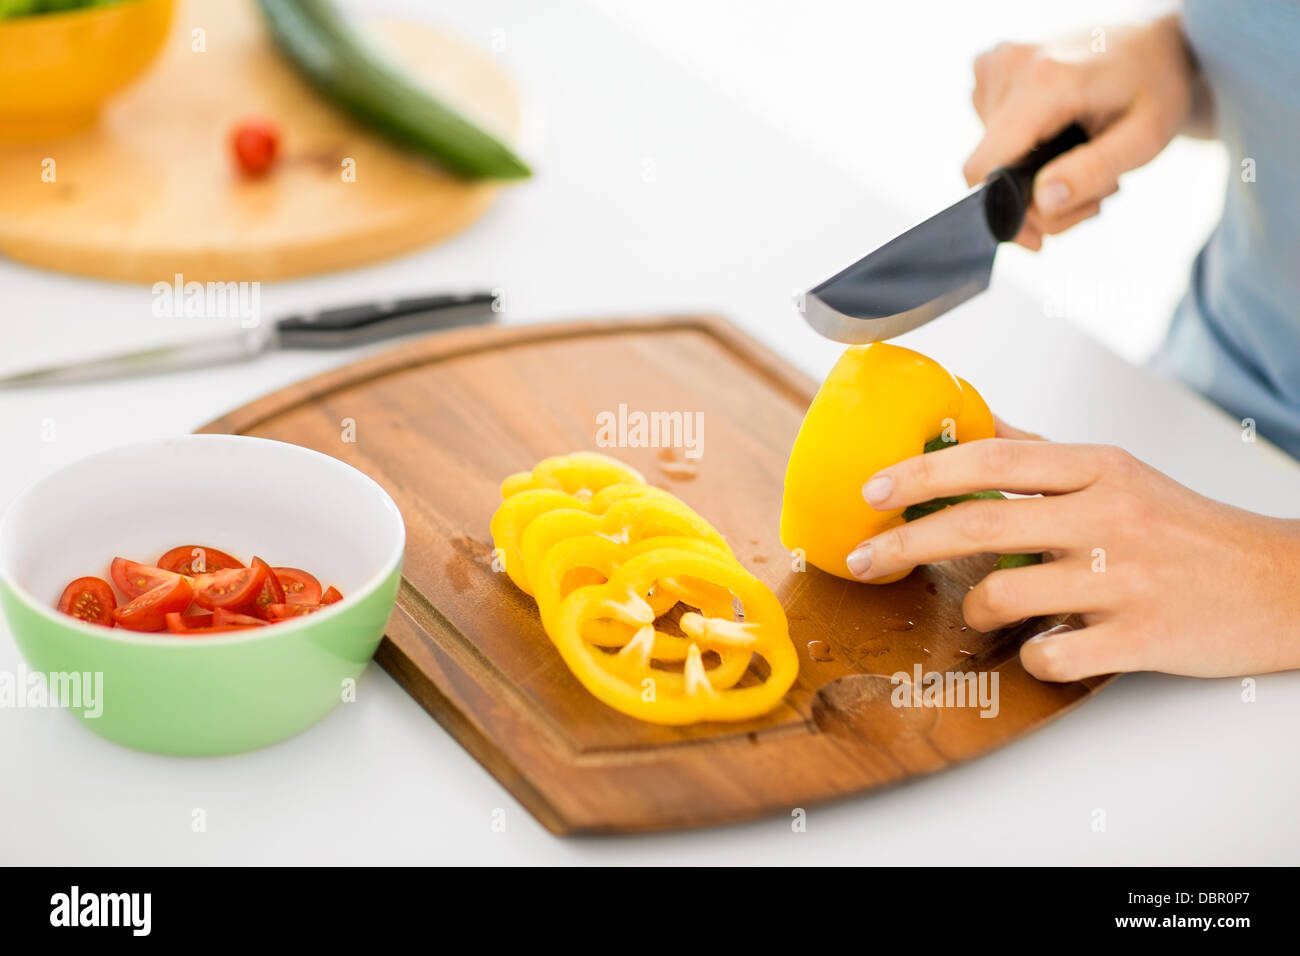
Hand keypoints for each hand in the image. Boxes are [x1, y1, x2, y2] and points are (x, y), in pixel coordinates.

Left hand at [846, 420, 1299, 681]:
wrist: (1278, 584)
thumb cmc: (1184, 528)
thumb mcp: (1117, 472)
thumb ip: (1041, 452)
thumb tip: (971, 421)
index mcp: (1099, 468)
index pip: (991, 457)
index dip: (921, 472)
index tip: (872, 490)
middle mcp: (1109, 517)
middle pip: (977, 522)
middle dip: (904, 542)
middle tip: (862, 560)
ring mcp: (1124, 580)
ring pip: (1002, 595)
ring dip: (974, 610)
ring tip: (986, 612)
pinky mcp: (1139, 639)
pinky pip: (1049, 656)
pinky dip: (1031, 657)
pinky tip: (1045, 645)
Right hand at [964, 15, 1202, 248]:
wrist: (1156, 41)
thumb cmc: (1157, 86)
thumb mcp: (1146, 137)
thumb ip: (1093, 172)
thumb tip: (1041, 204)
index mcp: (1045, 81)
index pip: (984, 168)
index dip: (1003, 214)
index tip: (1037, 239)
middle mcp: (1009, 66)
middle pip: (990, 169)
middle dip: (1036, 200)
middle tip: (1090, 196)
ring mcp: (995, 64)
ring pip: (989, 156)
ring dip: (1032, 177)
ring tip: (1084, 162)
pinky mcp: (991, 69)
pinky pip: (991, 133)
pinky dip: (1022, 151)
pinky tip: (1059, 141)